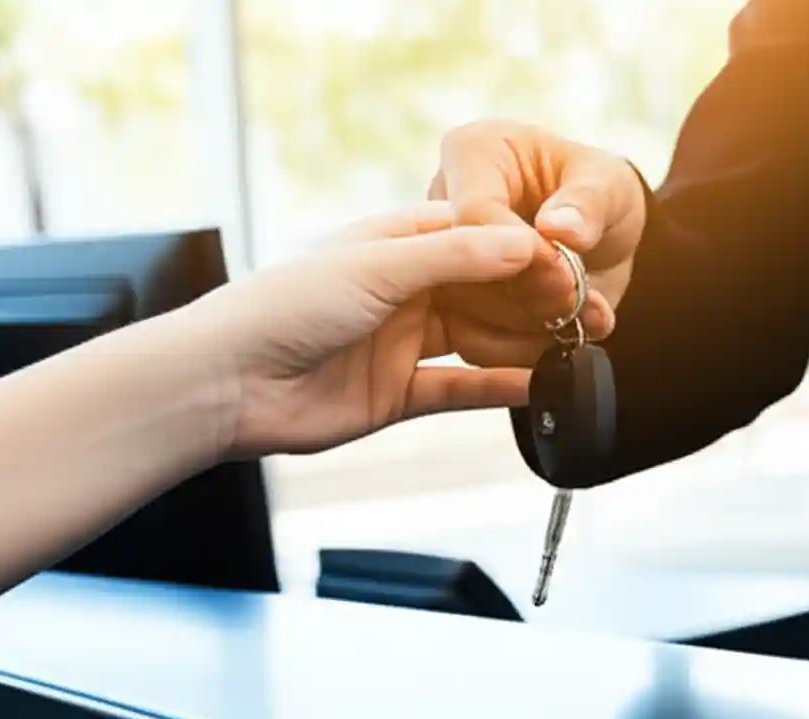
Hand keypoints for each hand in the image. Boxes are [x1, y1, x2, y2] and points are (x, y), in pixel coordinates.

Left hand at [180, 203, 541, 457]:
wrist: (226, 384)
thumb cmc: (285, 307)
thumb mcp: (378, 267)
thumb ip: (455, 258)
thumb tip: (527, 246)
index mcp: (393, 242)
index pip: (474, 237)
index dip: (522, 249)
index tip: (567, 261)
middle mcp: (401, 288)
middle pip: (483, 290)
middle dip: (532, 298)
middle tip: (583, 308)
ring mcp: (400, 341)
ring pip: (478, 337)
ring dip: (523, 340)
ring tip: (573, 344)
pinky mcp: (396, 392)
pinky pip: (459, 388)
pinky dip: (497, 386)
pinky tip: (537, 382)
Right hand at [429, 120, 648, 366]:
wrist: (602, 237)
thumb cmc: (599, 193)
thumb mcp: (608, 185)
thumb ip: (589, 203)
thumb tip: (561, 229)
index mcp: (472, 153)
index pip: (473, 214)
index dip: (519, 253)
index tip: (563, 272)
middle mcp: (443, 205)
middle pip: (463, 268)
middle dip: (528, 296)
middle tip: (578, 302)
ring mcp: (443, 260)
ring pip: (466, 313)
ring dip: (529, 328)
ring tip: (585, 317)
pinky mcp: (455, 305)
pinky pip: (475, 341)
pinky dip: (523, 349)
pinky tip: (562, 338)